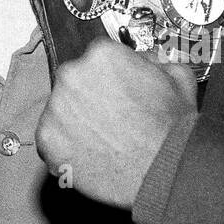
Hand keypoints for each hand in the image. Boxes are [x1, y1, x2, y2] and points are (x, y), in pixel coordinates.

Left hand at [35, 40, 196, 209]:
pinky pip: (51, 138)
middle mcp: (71, 74)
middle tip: (109, 118)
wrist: (165, 169)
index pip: (96, 59)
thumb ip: (155, 62)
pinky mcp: (46, 138)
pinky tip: (89, 154)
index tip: (116, 92)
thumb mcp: (177, 78)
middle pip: (74, 81)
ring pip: (61, 109)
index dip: (109, 77)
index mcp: (100, 54)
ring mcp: (55, 106)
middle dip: (88, 96)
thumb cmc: (172, 126)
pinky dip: (66, 146)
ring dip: (75, 120)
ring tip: (101, 139)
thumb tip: (147, 62)